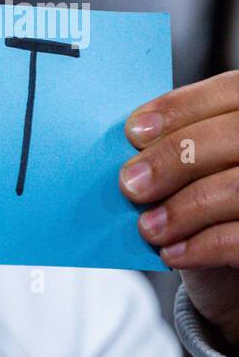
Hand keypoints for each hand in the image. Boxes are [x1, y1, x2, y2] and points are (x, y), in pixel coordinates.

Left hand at [123, 71, 238, 344]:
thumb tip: (127, 143)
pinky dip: (199, 246)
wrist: (237, 265)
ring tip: (147, 227)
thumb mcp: (201, 164)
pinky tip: (171, 253)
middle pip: (233, 136)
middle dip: (173, 159)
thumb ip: (180, 143)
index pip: (230, 91)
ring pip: (236, 186)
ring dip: (181, 209)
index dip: (181, 107)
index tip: (134, 132)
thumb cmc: (215, 199)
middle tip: (130, 184)